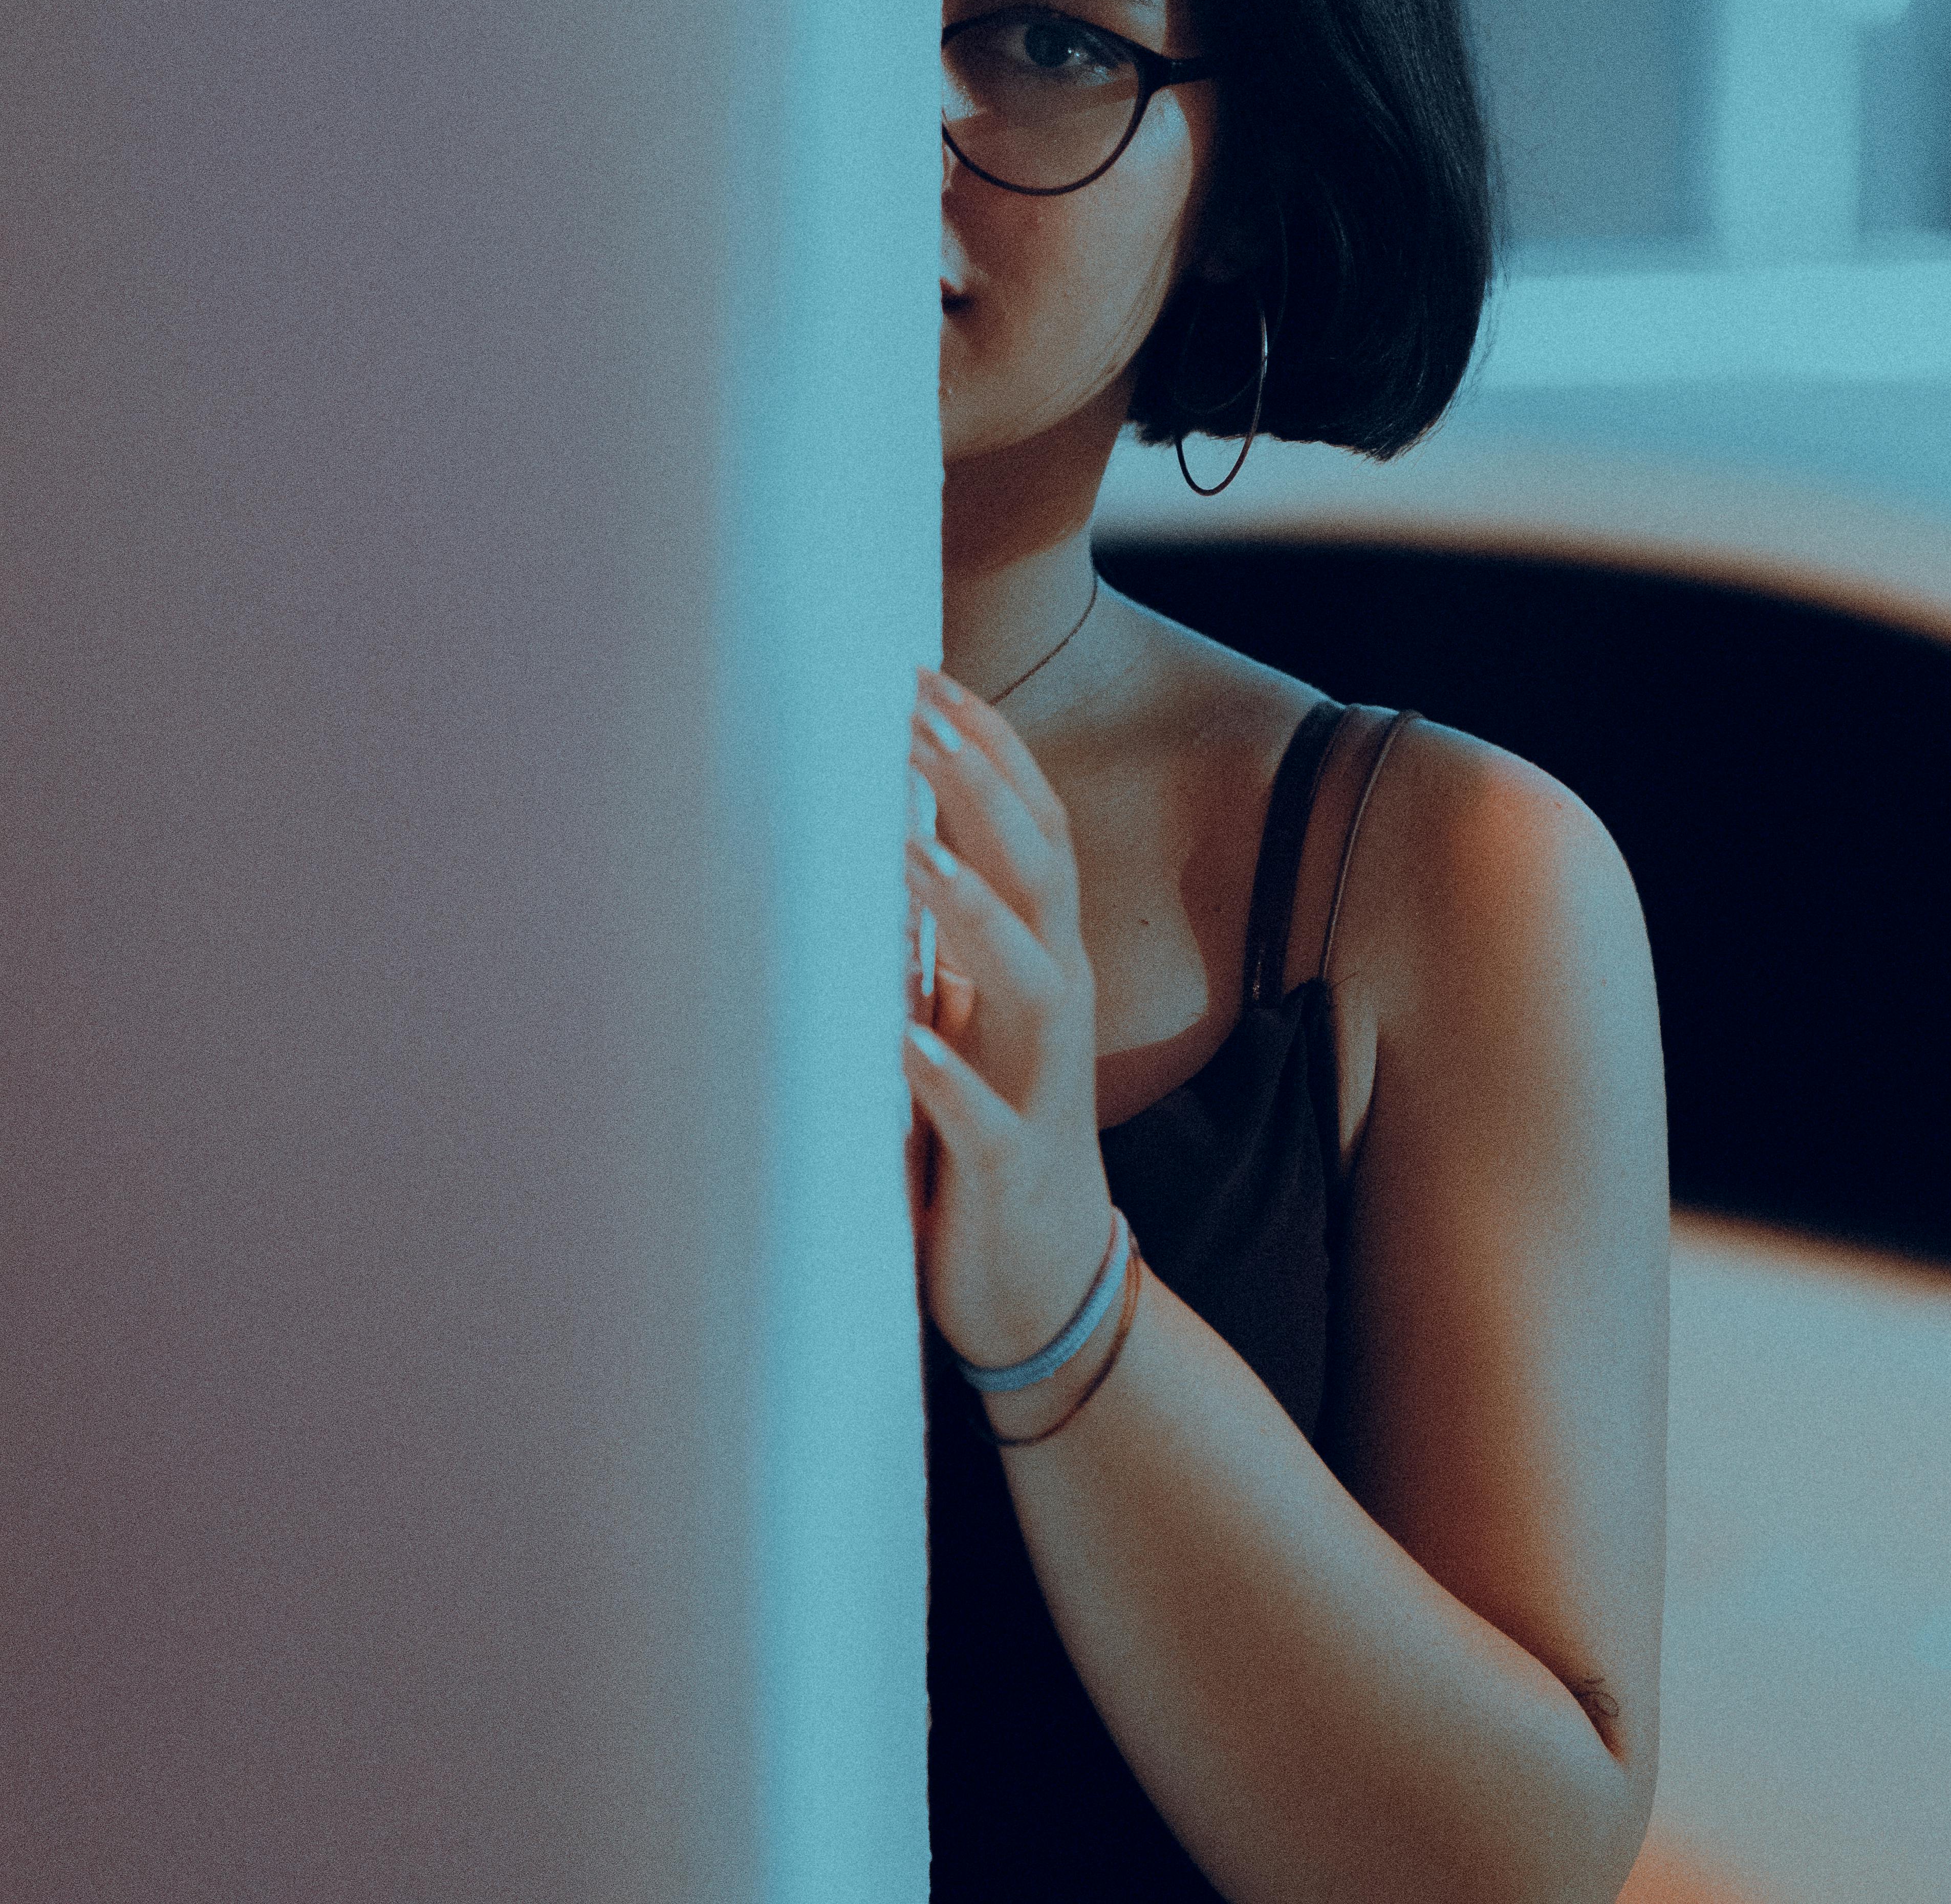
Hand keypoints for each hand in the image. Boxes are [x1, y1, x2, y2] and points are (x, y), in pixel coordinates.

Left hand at [903, 665, 1116, 1373]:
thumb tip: (880, 832)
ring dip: (970, 912)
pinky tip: (901, 1035)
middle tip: (913, 718)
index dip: (990, 752)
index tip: (928, 678)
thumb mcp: (972, 1018)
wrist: (1045, 1287)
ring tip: (907, 855)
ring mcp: (1040, 1085)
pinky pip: (982, 1115)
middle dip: (979, 792)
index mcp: (1042, 962)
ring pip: (1028, 978)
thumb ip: (943, 936)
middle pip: (1038, 872)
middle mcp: (1055, 1007)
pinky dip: (943, 1070)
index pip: (1034, 830)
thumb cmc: (987, 1136)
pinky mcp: (1011, 1165)